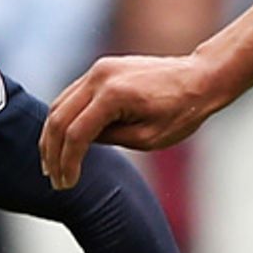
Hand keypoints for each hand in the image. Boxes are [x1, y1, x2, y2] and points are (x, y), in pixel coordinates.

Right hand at [40, 54, 219, 189]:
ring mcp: (99, 69)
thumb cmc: (182, 111)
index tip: (67, 184)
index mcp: (113, 94)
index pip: (76, 134)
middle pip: (59, 118)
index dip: (68, 162)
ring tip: (52, 163)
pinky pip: (72, 95)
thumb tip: (82, 144)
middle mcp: (100, 76)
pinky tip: (63, 140)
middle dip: (52, 151)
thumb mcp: (148, 138)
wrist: (200, 77)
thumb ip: (111, 140)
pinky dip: (63, 119)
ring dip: (52, 135)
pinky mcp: (102, 68)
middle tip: (53, 178)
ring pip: (59, 104)